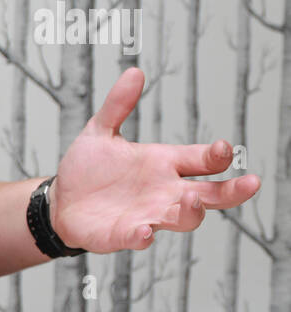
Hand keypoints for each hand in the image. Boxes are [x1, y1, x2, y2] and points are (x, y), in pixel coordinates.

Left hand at [49, 67, 260, 253]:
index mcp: (163, 164)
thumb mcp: (100, 131)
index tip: (224, 149)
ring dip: (191, 212)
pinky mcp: (122, 234)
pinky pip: (138, 238)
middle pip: (209, 195)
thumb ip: (117, 106)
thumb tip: (134, 73)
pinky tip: (145, 232)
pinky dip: (143, 236)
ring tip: (192, 200)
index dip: (217, 156)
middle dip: (231, 191)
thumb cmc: (88, 169)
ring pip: (183, 219)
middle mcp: (163, 192)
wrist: (60, 200)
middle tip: (251, 183)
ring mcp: (146, 215)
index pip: (201, 160)